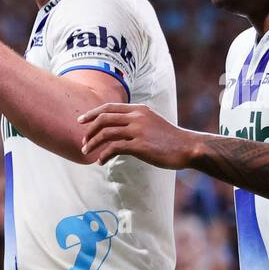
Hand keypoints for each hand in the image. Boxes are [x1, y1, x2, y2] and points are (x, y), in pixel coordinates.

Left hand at [78, 103, 200, 168]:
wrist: (187, 147)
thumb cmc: (169, 138)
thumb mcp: (151, 122)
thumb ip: (135, 121)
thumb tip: (117, 128)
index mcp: (139, 109)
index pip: (109, 108)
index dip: (92, 113)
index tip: (81, 121)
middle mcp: (137, 117)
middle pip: (104, 119)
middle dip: (89, 130)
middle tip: (83, 142)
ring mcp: (138, 130)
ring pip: (106, 133)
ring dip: (93, 144)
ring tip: (87, 152)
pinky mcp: (140, 146)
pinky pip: (114, 148)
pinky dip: (104, 155)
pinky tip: (101, 161)